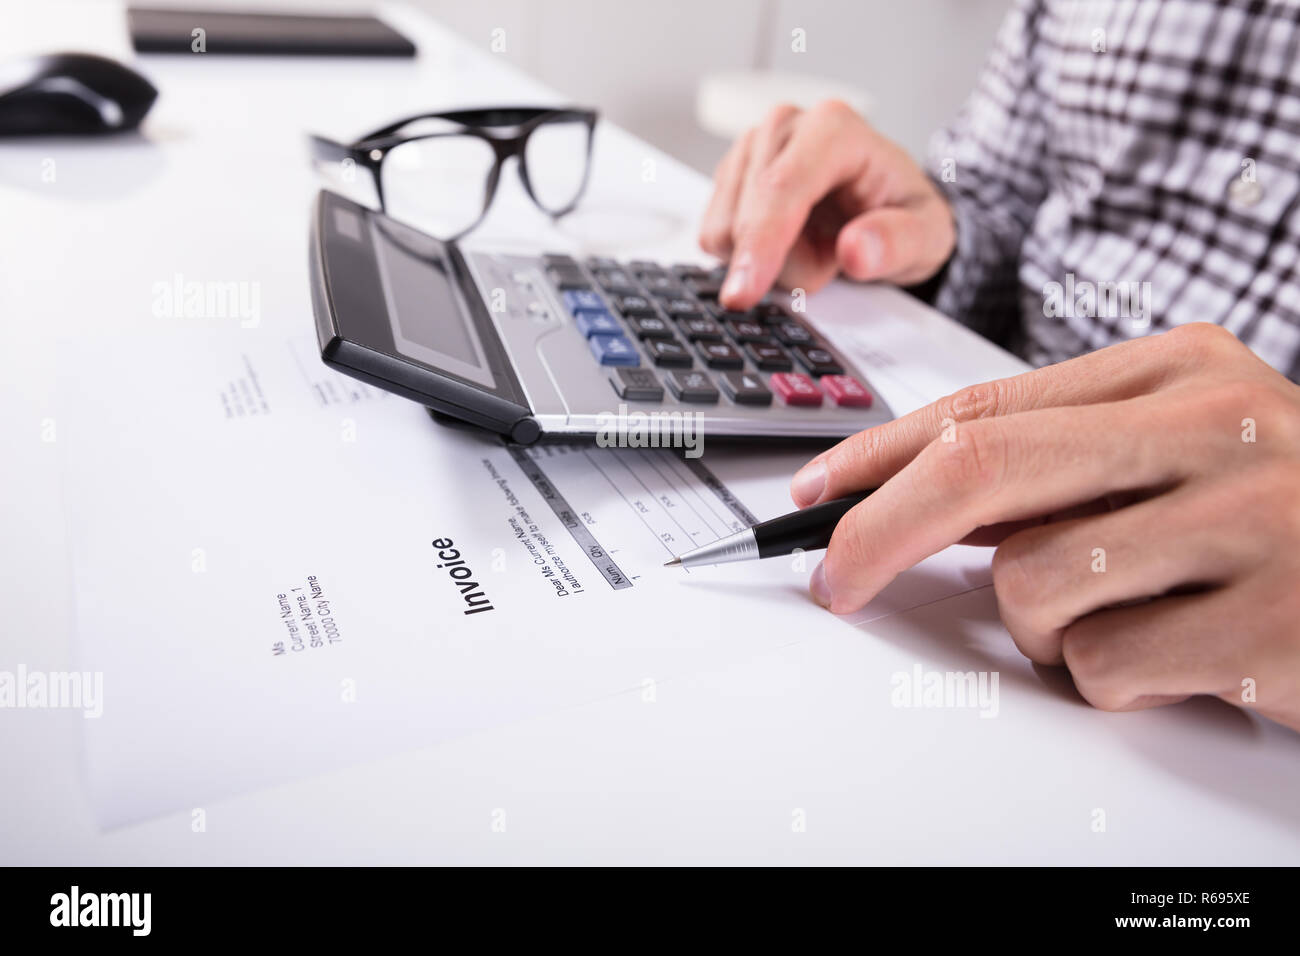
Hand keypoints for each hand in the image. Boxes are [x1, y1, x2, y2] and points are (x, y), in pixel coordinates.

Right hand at [699, 100, 955, 310]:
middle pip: (747, 219)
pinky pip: (716, 238)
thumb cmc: (902, 216)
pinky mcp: (729, 178)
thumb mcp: (927, 236)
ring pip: (724, 232)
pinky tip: (787, 243)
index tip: (744, 295)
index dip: (760, 245)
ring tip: (813, 246)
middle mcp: (784, 127)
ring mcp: (750, 149)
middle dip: (785, 264)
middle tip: (832, 261)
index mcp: (833, 129)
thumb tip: (856, 250)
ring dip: (768, 261)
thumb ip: (898, 243)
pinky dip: (750, 256)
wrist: (883, 210)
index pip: (780, 189)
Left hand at [792, 323, 1299, 730]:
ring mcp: (1250, 520)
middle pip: (981, 467)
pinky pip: (1102, 665)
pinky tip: (1176, 658)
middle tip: (834, 579)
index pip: (985, 406)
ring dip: (1039, 628)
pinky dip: (1107, 679)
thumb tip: (909, 498)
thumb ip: (1063, 459)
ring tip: (1119, 619)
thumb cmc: (1279, 515)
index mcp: (1182, 369)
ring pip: (1034, 584)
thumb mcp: (1179, 450)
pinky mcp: (1268, 622)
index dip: (879, 455)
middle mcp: (1217, 426)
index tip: (819, 495)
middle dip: (878, 529)